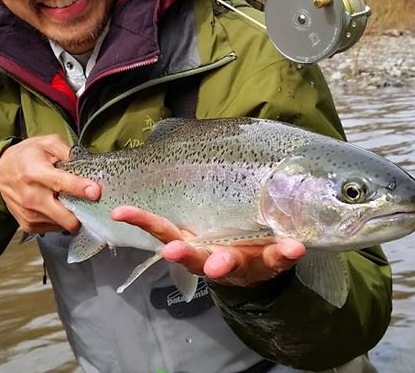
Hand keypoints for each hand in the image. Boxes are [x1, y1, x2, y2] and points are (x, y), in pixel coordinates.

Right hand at [0, 135, 99, 233]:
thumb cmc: (26, 156)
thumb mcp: (46, 143)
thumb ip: (67, 151)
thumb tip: (85, 164)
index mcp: (35, 173)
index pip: (60, 183)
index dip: (80, 188)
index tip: (95, 192)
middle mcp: (31, 196)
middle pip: (65, 216)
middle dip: (81, 211)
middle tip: (87, 202)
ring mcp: (29, 214)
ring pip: (62, 224)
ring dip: (70, 214)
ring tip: (66, 199)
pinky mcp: (28, 225)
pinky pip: (53, 228)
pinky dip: (59, 219)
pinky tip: (55, 205)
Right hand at [110, 206, 304, 286]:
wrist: (259, 268)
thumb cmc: (224, 236)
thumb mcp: (204, 222)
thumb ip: (185, 207)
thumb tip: (159, 147)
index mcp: (191, 243)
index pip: (160, 229)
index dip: (141, 220)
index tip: (120, 211)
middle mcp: (211, 256)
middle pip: (193, 257)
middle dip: (183, 255)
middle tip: (173, 252)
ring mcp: (239, 263)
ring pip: (230, 265)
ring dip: (227, 264)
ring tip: (224, 263)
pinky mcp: (268, 264)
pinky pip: (277, 259)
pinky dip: (285, 253)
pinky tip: (294, 246)